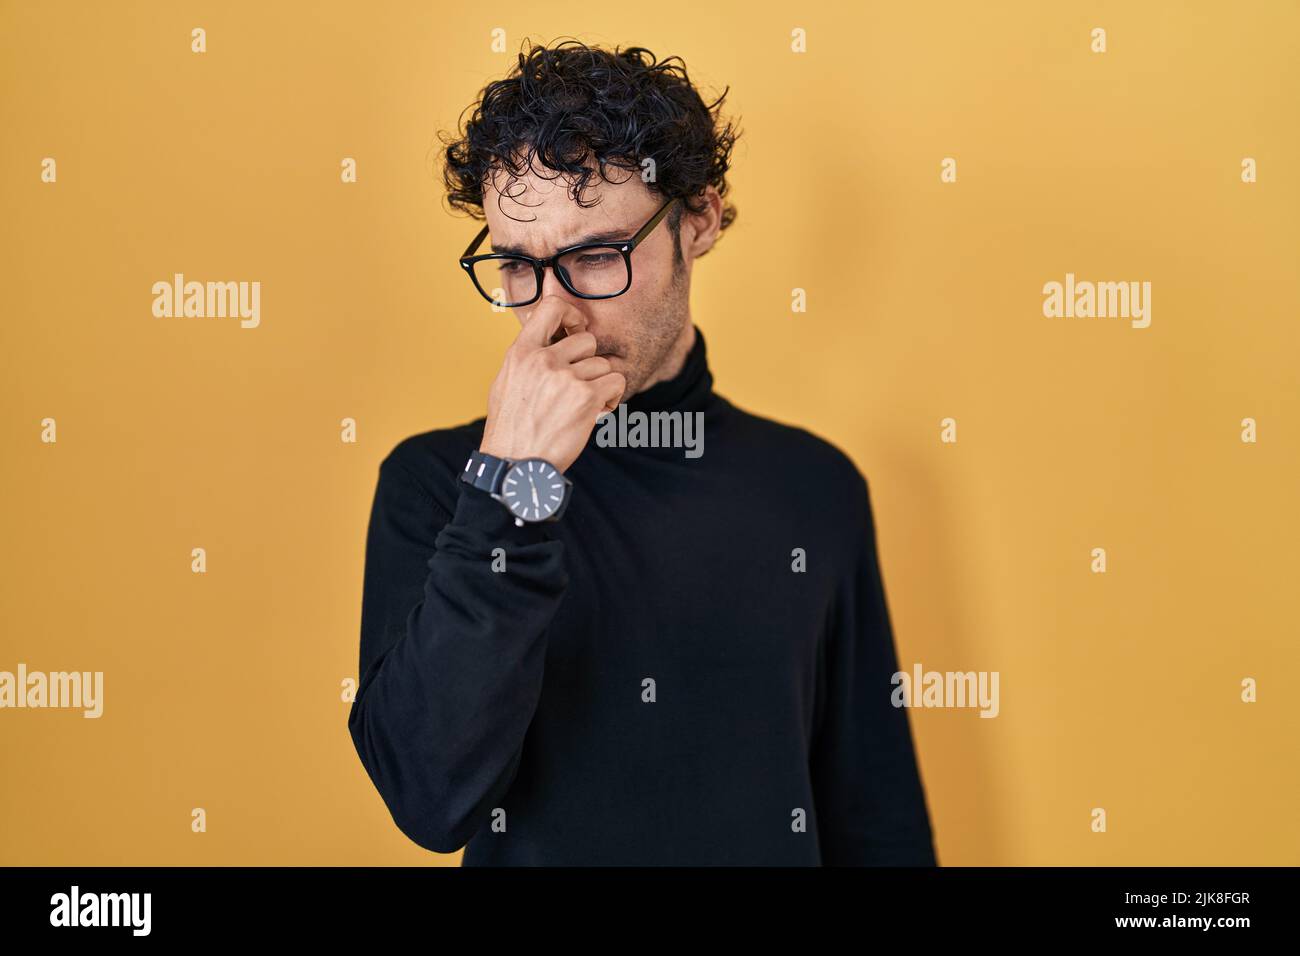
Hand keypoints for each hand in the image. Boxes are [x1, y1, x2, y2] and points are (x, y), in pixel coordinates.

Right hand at [479, 296, 625, 473]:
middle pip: (587, 341)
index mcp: (521, 353)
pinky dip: (613, 398)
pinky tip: (598, 412)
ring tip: (585, 405)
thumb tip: (546, 342)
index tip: (576, 330)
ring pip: (603, 365)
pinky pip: (616, 383)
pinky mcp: (586, 398)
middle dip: (588, 364)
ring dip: (601, 384)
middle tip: (580, 386)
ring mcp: (565, 378)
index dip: (572, 315)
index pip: (552, 308)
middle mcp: (543, 360)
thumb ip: (527, 359)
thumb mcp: (505, 383)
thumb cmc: (510, 429)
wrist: (515, 466)